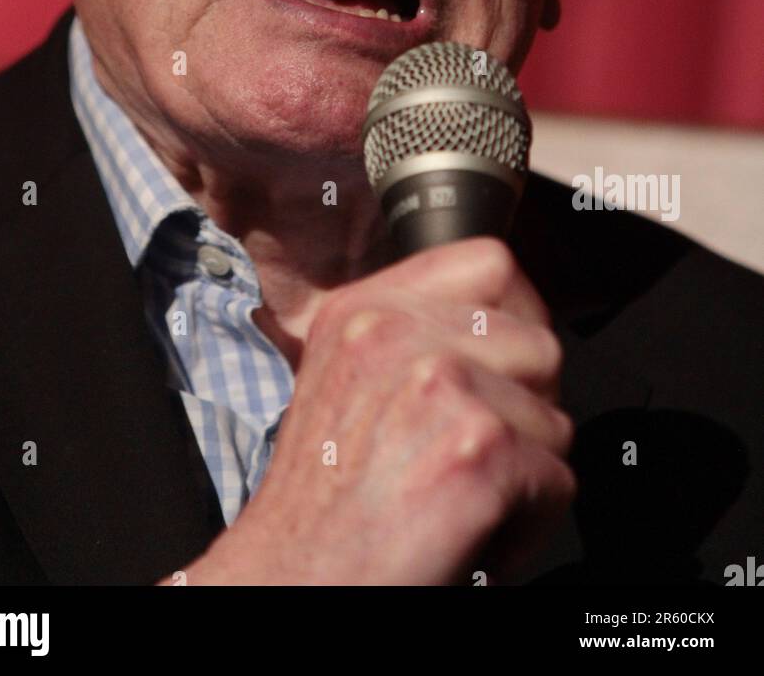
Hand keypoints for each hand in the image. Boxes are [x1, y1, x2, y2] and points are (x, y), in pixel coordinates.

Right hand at [158, 238, 574, 585]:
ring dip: (526, 470)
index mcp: (362, 309)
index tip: (501, 374)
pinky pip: (558, 479)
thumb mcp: (345, 382)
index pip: (491, 263)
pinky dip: (528, 525)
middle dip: (525, 409)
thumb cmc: (323, 510)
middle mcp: (393, 331)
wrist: (290, 585)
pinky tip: (469, 535)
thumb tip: (508, 324)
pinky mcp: (475, 447)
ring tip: (461, 500)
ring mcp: (436, 382)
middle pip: (539, 342)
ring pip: (555, 415)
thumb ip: (413, 338)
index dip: (516, 322)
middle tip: (467, 458)